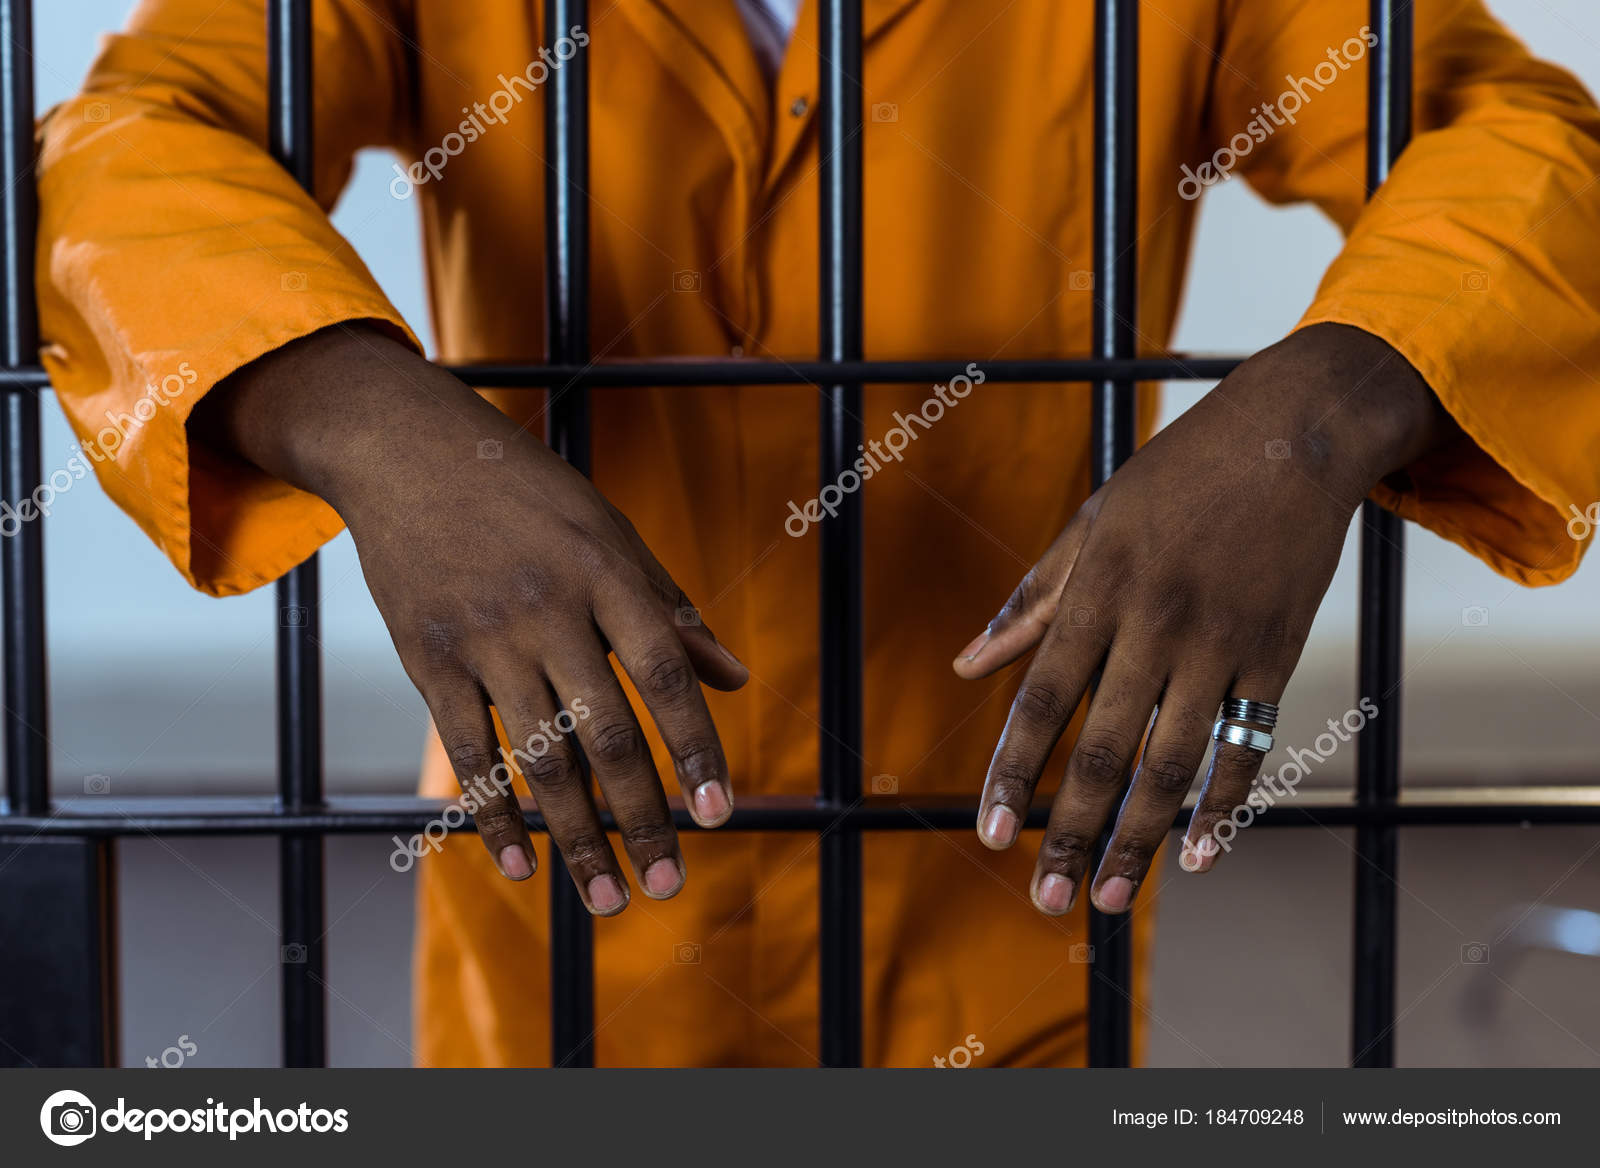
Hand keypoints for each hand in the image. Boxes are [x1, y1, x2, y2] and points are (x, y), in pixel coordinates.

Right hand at [195, 324, 747, 912]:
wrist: (406, 450)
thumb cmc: (528, 495)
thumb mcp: (612, 533)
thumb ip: (672, 610)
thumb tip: (735, 679)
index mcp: (606, 573)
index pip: (664, 676)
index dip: (695, 749)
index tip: (719, 815)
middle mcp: (547, 609)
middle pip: (606, 735)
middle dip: (642, 819)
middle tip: (669, 887)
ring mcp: (483, 637)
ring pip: (539, 758)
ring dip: (576, 839)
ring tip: (607, 900)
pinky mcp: (428, 659)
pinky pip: (467, 752)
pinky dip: (493, 814)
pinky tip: (519, 865)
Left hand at [954, 323, 1453, 915]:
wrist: (1294, 434)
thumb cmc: (1177, 476)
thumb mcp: (1090, 523)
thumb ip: (1030, 602)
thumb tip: (967, 666)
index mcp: (1097, 588)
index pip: (1042, 699)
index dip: (1014, 771)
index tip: (991, 834)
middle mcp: (1154, 623)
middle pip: (1105, 750)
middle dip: (1070, 832)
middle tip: (1044, 901)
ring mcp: (1220, 642)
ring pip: (1174, 763)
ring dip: (1139, 841)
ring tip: (1107, 898)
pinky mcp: (1275, 653)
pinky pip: (1246, 745)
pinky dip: (1223, 806)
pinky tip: (1198, 856)